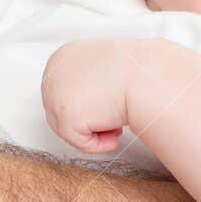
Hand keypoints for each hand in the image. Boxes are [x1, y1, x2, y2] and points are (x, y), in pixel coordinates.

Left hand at [41, 38, 133, 154]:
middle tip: (111, 124)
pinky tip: (115, 135)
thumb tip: (86, 103)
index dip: (85, 106)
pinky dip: (96, 144)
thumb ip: (88, 81)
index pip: (64, 92)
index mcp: (63, 57)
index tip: (102, 112)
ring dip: (93, 132)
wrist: (146, 75)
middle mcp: (53, 74)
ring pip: (66, 127)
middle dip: (87, 120)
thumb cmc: (135, 71)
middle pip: (60, 111)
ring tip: (116, 128)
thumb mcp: (103, 67)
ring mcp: (55, 94)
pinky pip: (77, 140)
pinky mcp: (64, 115)